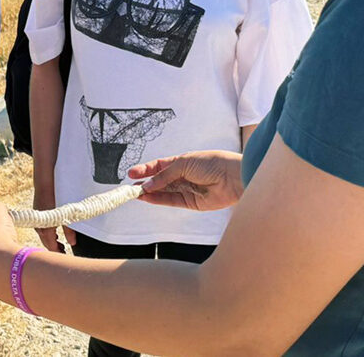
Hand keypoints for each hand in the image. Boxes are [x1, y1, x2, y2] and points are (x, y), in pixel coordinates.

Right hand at [31, 188, 75, 252]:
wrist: (44, 183)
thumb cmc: (55, 197)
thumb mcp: (65, 215)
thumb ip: (69, 230)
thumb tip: (73, 243)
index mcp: (45, 229)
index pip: (51, 247)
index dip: (58, 253)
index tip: (64, 256)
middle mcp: (39, 227)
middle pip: (46, 243)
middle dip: (55, 249)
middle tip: (64, 252)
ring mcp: (37, 221)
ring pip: (44, 236)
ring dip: (51, 241)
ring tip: (61, 244)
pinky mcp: (38, 215)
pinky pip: (42, 229)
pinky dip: (48, 234)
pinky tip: (55, 232)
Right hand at [128, 150, 244, 210]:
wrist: (233, 178)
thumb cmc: (212, 163)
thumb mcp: (184, 163)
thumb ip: (164, 176)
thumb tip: (147, 185)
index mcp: (182, 161)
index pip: (159, 166)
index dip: (145, 169)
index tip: (131, 173)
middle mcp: (183, 176)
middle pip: (159, 180)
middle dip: (145, 183)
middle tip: (130, 187)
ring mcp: (186, 189)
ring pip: (163, 192)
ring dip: (149, 193)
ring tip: (135, 193)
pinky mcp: (190, 202)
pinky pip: (171, 201)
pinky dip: (158, 200)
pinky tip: (147, 197)